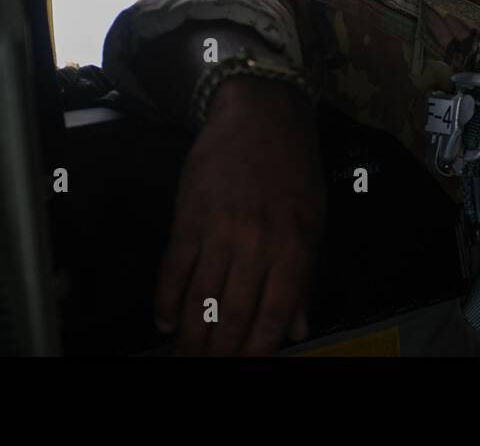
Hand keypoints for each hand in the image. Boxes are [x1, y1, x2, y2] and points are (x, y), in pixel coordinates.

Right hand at [154, 76, 323, 354]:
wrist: (262, 113)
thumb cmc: (294, 167)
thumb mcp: (314, 220)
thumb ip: (305, 277)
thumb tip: (298, 329)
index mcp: (294, 248)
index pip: (273, 317)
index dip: (257, 350)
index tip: (246, 364)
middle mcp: (257, 245)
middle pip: (233, 316)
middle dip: (219, 351)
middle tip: (208, 365)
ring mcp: (220, 231)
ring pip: (201, 300)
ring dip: (191, 336)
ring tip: (185, 354)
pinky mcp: (189, 215)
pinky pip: (173, 269)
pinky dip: (166, 300)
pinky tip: (165, 320)